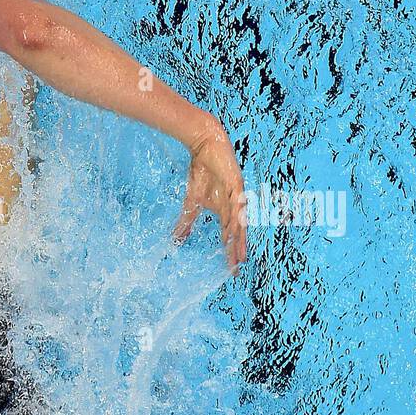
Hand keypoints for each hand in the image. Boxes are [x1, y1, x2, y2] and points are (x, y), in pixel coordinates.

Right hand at [173, 118, 246, 273]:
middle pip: (237, 232)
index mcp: (225, 210)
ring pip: (239, 220)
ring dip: (239, 237)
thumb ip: (186, 220)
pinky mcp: (235, 184)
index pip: (230, 234)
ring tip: (238, 253)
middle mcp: (233, 205)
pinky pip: (236, 202)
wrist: (203, 146)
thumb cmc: (201, 171)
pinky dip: (236, 215)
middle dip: (236, 250)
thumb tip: (176, 239)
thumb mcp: (192, 201)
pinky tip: (236, 227)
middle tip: (236, 267)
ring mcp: (236, 195)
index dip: (231, 250)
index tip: (231, 268)